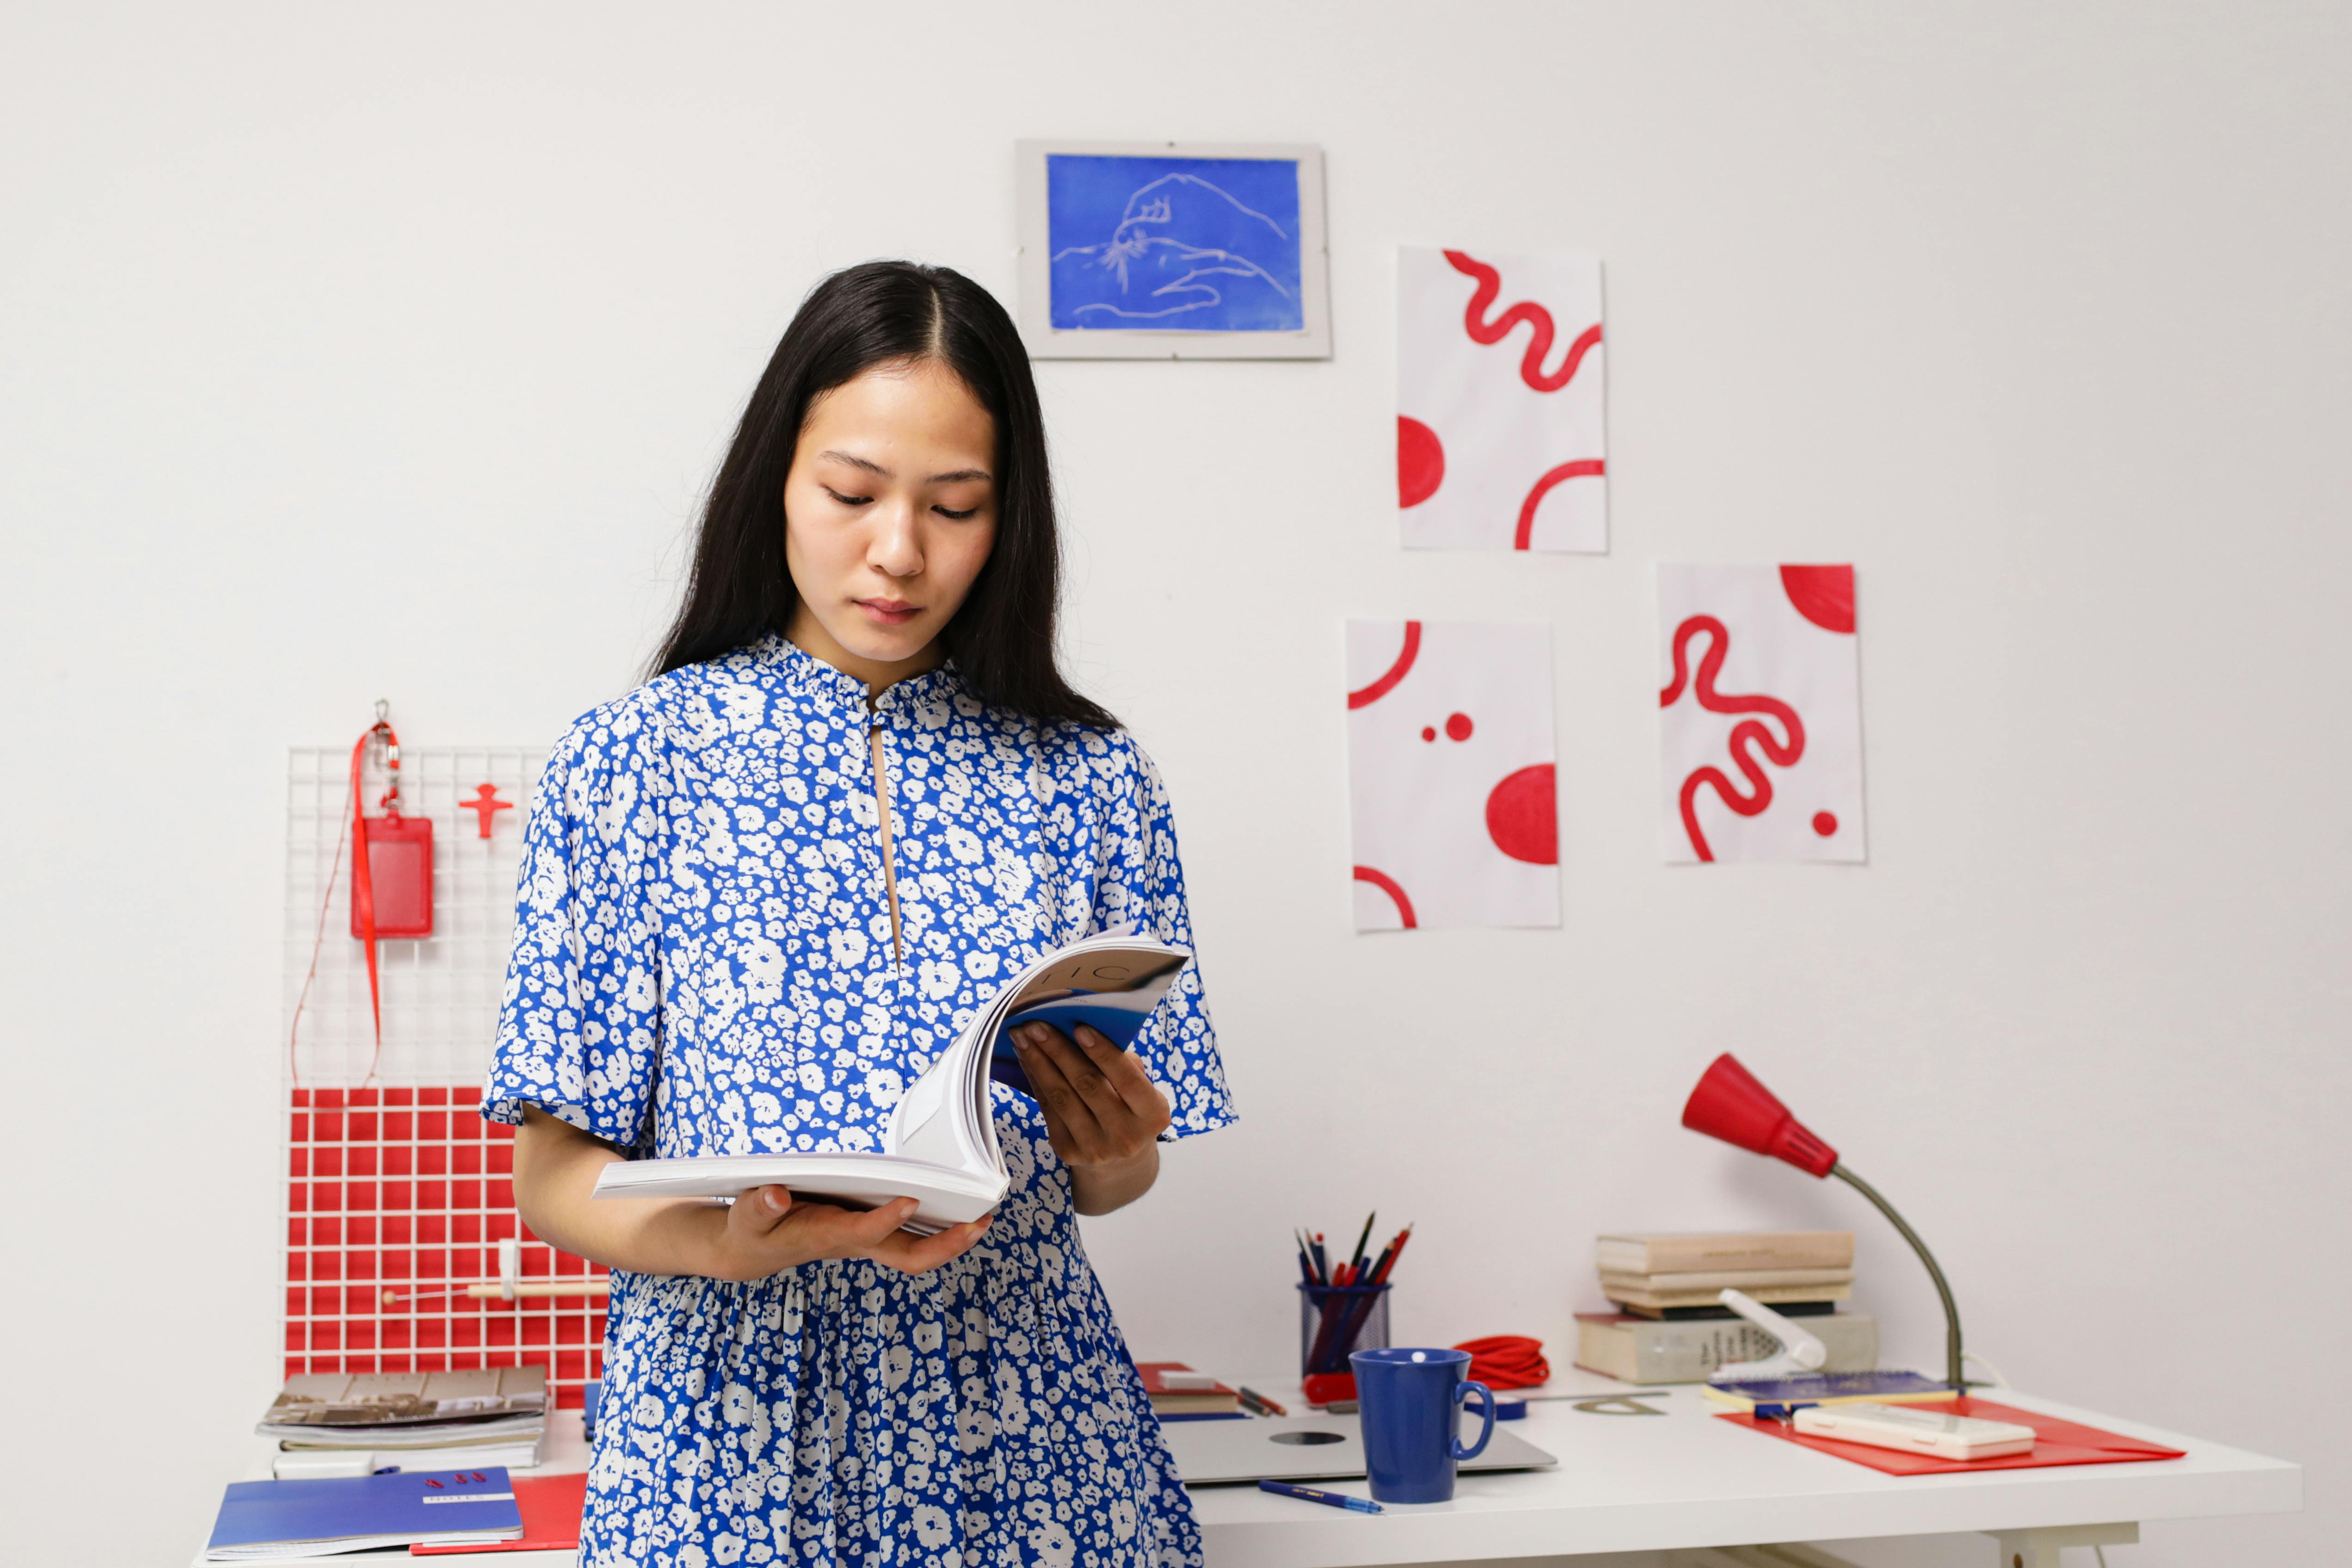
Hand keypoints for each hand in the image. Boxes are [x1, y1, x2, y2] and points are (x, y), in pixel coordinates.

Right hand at [703, 1188, 989, 1281]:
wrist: (752, 1252)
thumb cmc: (753, 1231)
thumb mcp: (745, 1218)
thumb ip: (757, 1207)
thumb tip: (775, 1194)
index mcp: (824, 1236)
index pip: (861, 1233)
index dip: (884, 1222)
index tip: (909, 1200)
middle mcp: (853, 1243)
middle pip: (906, 1257)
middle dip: (944, 1247)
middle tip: (979, 1224)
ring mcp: (864, 1242)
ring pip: (914, 1252)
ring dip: (950, 1241)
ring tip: (983, 1219)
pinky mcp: (868, 1234)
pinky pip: (910, 1239)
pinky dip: (937, 1230)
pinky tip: (958, 1213)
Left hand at [1012, 1023, 1170, 1214]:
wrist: (1120, 1161)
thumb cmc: (1131, 1108)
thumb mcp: (1142, 1090)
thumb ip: (1124, 1065)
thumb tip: (1086, 1033)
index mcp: (1153, 1115)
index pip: (1128, 1079)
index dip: (1103, 1053)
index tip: (1079, 1027)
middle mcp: (1126, 1135)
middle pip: (1088, 1085)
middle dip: (1059, 1051)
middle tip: (1036, 1024)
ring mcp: (1095, 1147)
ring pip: (1062, 1097)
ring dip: (1038, 1062)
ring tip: (1022, 1037)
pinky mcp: (1068, 1151)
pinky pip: (1048, 1108)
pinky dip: (1035, 1079)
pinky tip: (1026, 1057)